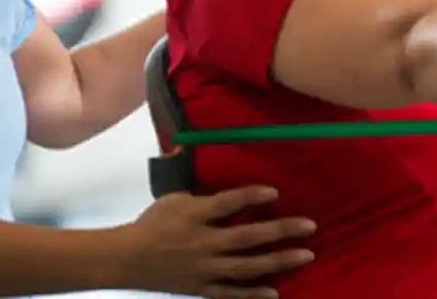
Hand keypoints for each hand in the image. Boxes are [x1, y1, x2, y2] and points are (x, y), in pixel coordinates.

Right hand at [111, 185, 315, 297]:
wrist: (127, 260)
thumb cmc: (153, 224)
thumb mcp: (173, 197)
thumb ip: (198, 185)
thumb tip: (199, 152)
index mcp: (195, 216)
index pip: (227, 204)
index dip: (251, 197)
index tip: (275, 192)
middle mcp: (203, 243)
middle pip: (247, 237)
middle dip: (280, 231)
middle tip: (310, 226)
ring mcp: (204, 269)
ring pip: (246, 267)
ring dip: (278, 261)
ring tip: (306, 255)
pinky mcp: (202, 288)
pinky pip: (231, 293)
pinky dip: (253, 295)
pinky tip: (275, 293)